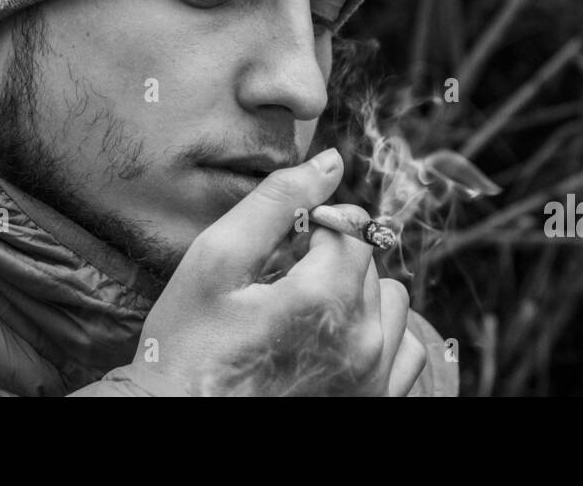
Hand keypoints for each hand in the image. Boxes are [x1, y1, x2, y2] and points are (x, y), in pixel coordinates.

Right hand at [133, 148, 425, 394]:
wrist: (174, 419)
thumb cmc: (188, 344)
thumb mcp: (216, 260)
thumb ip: (277, 202)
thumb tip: (331, 162)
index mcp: (324, 298)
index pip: (355, 226)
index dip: (318, 223)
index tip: (283, 246)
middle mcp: (362, 341)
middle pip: (371, 264)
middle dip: (332, 261)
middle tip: (280, 285)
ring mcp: (373, 379)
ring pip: (393, 303)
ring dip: (359, 296)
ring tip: (306, 311)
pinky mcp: (374, 403)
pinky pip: (407, 351)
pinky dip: (380, 337)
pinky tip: (336, 339)